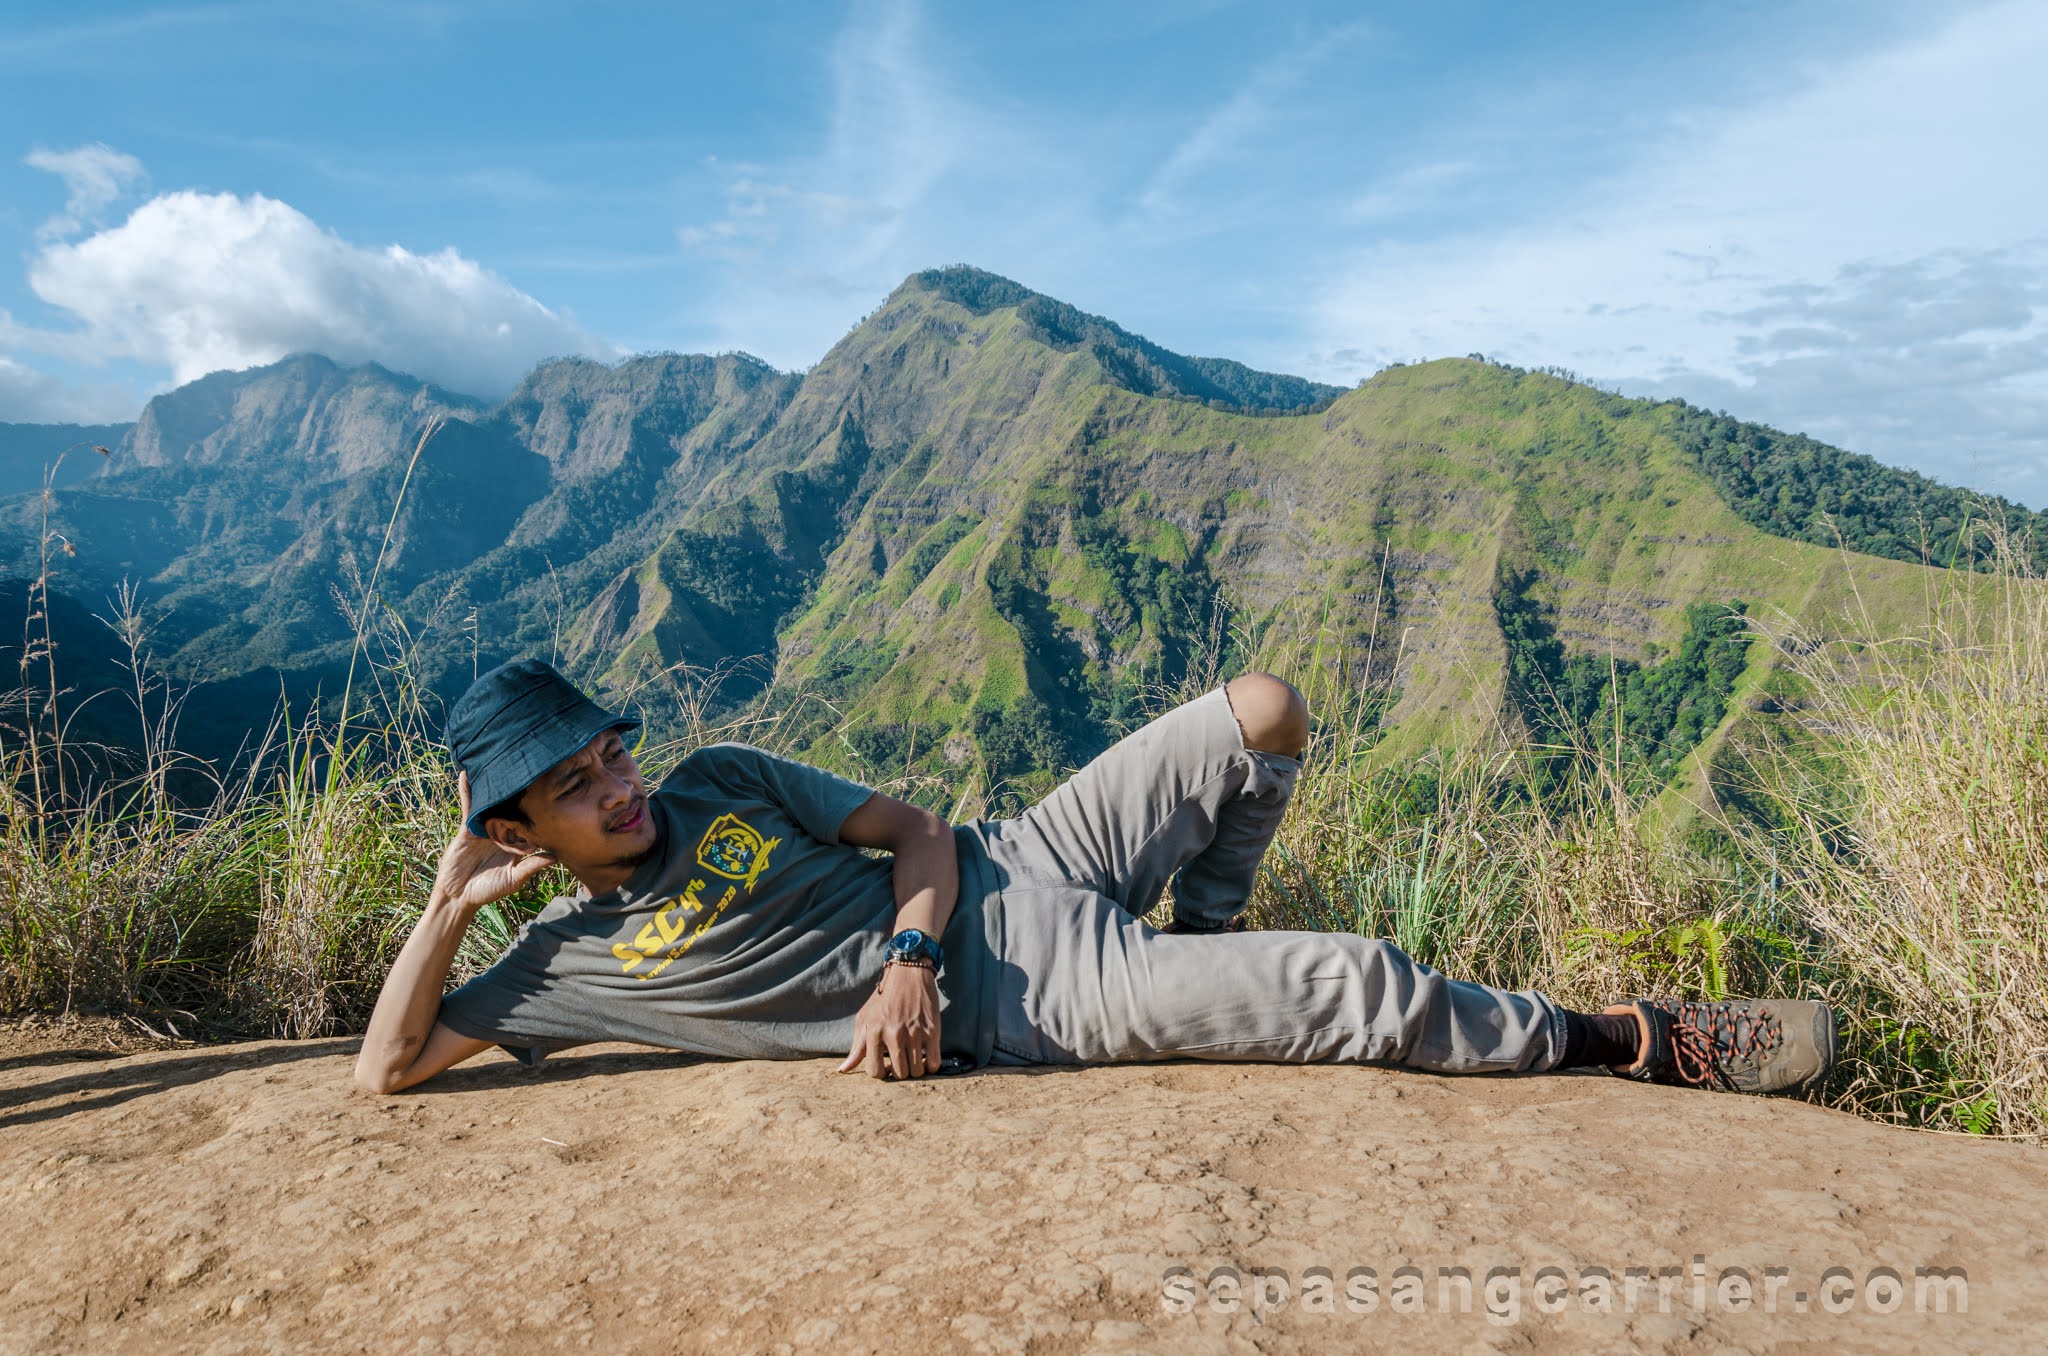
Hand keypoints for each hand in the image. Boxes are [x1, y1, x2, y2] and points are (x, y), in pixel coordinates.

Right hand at [431, 771, 558, 914]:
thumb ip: (532, 866)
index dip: (538, 809)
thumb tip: (556, 856)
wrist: (458, 896)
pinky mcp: (467, 828)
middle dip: (519, 791)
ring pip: (491, 803)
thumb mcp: (514, 879)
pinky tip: (467, 774)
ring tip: (501, 762)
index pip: (529, 822)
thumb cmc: (488, 890)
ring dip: (494, 785)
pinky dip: (468, 791)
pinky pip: (469, 807)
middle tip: (530, 766)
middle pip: (512, 807)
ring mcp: (484, 828)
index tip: (551, 790)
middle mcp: (501, 831)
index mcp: (515, 842)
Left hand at [836, 962, 941, 1079]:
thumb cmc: (884, 998)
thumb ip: (856, 1046)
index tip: (886, 1065)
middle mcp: (894, 1034)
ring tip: (913, 1058)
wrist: (909, 973)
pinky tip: (925, 1057)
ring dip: (915, 1069)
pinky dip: (930, 1066)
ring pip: (917, 1071)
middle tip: (901, 1061)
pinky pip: (934, 1063)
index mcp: (875, 1032)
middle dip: (900, 1071)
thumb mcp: (865, 1018)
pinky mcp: (933, 1031)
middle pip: (899, 1074)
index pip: (875, 1071)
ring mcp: (915, 1033)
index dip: (882, 1072)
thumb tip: (843, 1070)